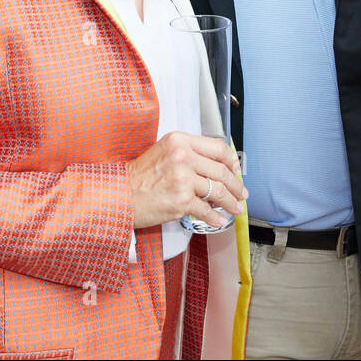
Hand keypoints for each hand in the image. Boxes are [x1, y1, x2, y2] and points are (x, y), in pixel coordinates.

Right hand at [127, 132, 246, 229]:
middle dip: (235, 185)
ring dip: (230, 202)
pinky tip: (219, 220)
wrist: (119, 194)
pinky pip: (206, 210)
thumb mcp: (163, 151)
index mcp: (180, 141)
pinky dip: (215, 217)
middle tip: (240, 193)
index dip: (231, 161)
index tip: (236, 170)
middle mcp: (183, 157)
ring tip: (234, 207)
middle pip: (220, 171)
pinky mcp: (181, 201)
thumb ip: (187, 153)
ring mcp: (183, 179)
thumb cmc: (138, 176)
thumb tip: (214, 166)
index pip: (217, 148)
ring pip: (217, 191)